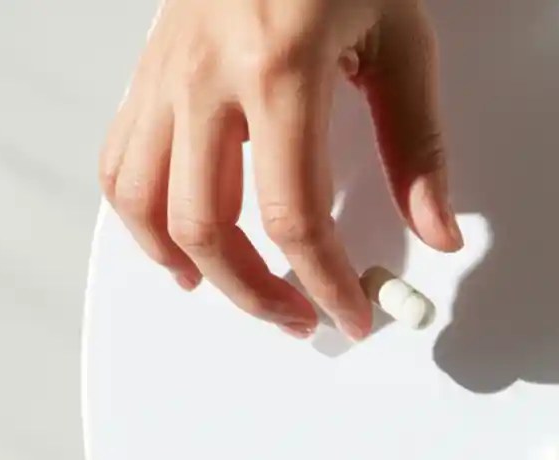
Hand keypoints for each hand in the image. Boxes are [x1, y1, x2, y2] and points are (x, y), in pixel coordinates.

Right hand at [100, 0, 462, 339]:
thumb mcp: (404, 44)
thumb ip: (420, 147)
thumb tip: (439, 233)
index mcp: (280, 69)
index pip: (294, 215)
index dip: (326, 282)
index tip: (354, 315)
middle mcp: (208, 78)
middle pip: (210, 227)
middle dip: (260, 293)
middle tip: (306, 317)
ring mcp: (166, 76)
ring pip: (146, 205)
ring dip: (195, 270)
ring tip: (244, 297)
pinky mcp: (149, 73)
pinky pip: (120, 162)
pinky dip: (141, 221)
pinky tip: (176, 248)